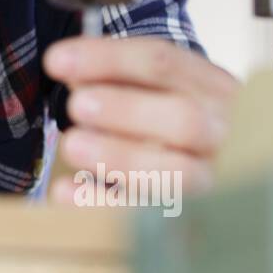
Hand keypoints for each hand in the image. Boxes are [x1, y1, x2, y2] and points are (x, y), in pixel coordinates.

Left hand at [41, 36, 239, 205]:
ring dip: (120, 157)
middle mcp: (217, 128)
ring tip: (71, 145)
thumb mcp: (145, 80)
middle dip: (125, 110)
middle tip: (77, 105)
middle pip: (185, 119)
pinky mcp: (184, 210)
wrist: (192, 144)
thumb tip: (66, 68)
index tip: (55, 61)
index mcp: (209, 83)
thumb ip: (109, 74)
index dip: (106, 59)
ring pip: (178, 172)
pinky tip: (63, 190)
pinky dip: (101, 202)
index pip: (161, 61)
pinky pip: (147, 212)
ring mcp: (207, 173)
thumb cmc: (157, 104)